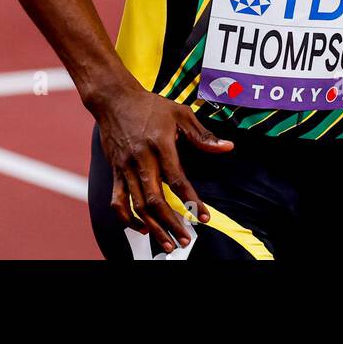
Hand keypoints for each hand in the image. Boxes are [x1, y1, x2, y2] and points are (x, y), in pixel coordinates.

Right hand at [96, 89, 233, 252]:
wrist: (114, 99)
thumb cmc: (151, 106)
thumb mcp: (181, 113)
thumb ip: (203, 135)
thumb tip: (227, 147)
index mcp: (160, 144)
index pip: (177, 179)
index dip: (191, 200)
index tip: (204, 217)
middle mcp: (141, 159)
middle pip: (155, 199)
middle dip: (171, 223)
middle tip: (186, 240)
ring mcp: (125, 167)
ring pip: (137, 205)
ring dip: (153, 227)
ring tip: (168, 244)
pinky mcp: (114, 172)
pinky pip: (118, 201)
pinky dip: (127, 219)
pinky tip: (142, 228)